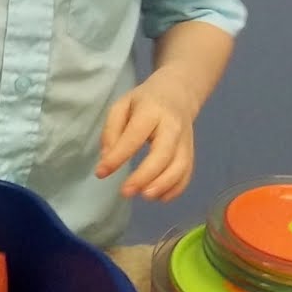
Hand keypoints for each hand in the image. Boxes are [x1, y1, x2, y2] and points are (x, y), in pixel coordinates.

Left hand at [95, 68, 198, 200]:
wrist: (178, 92)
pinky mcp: (190, 152)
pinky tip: (160, 198)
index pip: (135, 136)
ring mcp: (185, 140)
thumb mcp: (121, 106)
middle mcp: (173, 126)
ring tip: (144, 196)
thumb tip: (106, 158)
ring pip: (180, 166)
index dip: (118, 156)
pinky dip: (176, 188)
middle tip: (125, 192)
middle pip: (164, 154)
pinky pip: (187, 173)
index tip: (101, 172)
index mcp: (152, 111)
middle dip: (145, 176)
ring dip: (163, 185)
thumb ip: (111, 131)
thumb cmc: (144, 102)